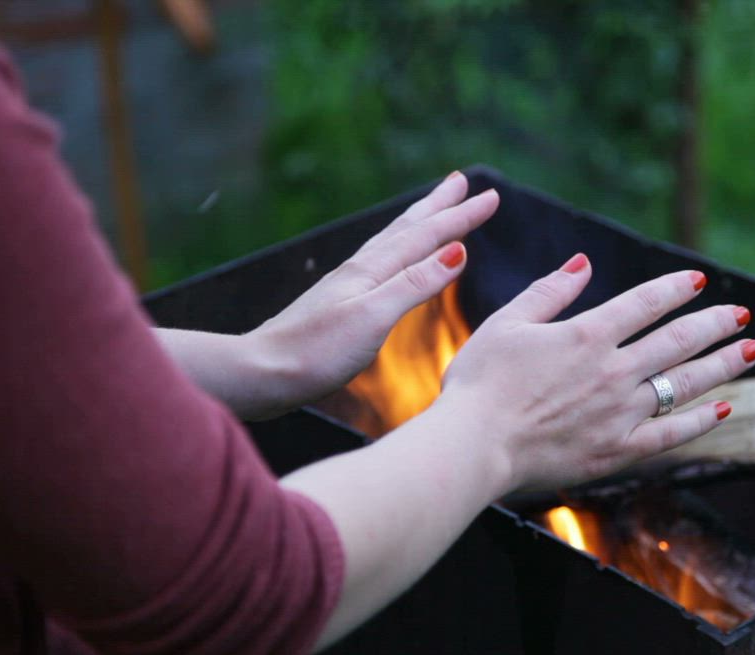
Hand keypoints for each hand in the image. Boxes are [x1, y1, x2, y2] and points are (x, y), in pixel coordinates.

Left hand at [237, 172, 497, 417]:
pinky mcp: (339, 305)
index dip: (460, 217)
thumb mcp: (373, 318)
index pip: (425, 235)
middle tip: (461, 181)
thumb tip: (459, 251)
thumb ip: (415, 284)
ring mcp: (347, 286)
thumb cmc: (316, 352)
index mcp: (371, 270)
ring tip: (433, 208)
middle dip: (438, 205)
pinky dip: (398, 252)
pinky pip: (381, 264)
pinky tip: (394, 262)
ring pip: (391, 242)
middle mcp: (359, 270)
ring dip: (417, 223)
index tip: (491, 197)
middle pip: (406, 228)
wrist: (263, 374)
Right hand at [438, 254, 754, 493]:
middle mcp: (613, 371)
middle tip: (741, 315)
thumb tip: (583, 263)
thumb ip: (549, 292)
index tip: (698, 281)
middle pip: (678, 341)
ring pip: (685, 384)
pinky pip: (672, 434)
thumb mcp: (506, 323)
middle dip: (714, 324)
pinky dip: (702, 422)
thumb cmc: (479, 383)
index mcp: (586, 335)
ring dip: (723, 365)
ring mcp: (621, 413)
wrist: (474, 445)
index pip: (645, 303)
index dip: (675, 289)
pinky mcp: (618, 450)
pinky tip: (725, 410)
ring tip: (750, 351)